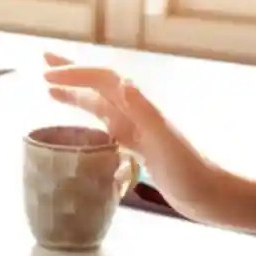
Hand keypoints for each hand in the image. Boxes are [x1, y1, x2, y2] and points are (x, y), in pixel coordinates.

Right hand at [42, 53, 227, 218]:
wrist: (212, 195)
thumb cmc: (189, 171)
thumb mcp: (165, 141)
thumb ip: (145, 111)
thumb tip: (122, 82)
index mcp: (138, 109)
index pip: (102, 81)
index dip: (75, 75)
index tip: (47, 76)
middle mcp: (134, 114)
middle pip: (98, 85)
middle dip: (72, 71)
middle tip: (44, 61)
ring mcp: (135, 130)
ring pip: (99, 104)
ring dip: (76, 93)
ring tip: (51, 89)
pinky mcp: (137, 147)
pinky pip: (105, 125)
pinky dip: (88, 119)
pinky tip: (81, 127)